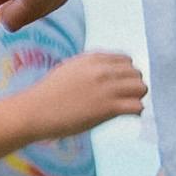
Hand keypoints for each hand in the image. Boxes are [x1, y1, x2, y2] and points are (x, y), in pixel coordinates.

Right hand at [18, 49, 148, 142]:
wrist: (34, 111)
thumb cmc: (47, 93)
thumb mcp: (69, 69)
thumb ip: (90, 67)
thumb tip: (106, 73)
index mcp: (93, 59)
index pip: (126, 60)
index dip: (125, 74)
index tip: (119, 85)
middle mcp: (103, 70)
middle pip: (136, 74)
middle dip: (132, 86)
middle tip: (123, 97)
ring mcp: (107, 89)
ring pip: (141, 88)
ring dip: (136, 97)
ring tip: (125, 106)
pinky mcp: (108, 108)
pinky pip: (137, 106)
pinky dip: (135, 112)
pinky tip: (125, 116)